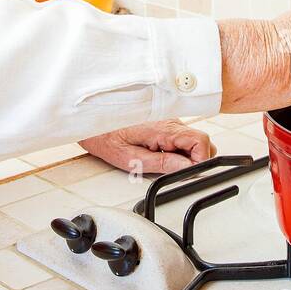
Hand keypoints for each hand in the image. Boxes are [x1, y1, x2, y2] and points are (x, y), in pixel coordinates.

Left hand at [79, 120, 216, 174]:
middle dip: (195, 159)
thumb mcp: (131, 158)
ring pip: (192, 139)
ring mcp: (168, 118)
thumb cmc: (104, 135)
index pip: (201, 141)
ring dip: (184, 153)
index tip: (189, 173)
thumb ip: (163, 163)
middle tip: (173, 168)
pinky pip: (179, 135)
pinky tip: (156, 150)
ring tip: (158, 157)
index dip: (201, 160)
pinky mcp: (163, 121)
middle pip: (201, 141)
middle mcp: (170, 119)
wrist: (89, 117)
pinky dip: (175, 147)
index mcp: (164, 128)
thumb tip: (187, 168)